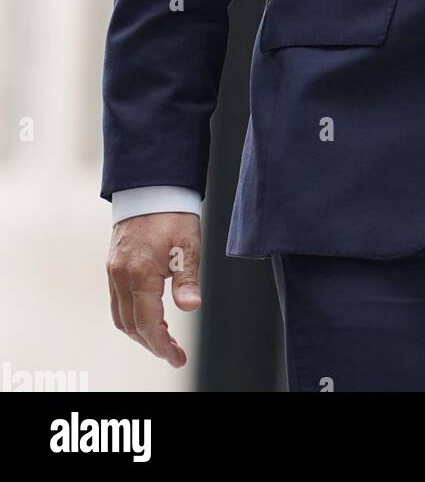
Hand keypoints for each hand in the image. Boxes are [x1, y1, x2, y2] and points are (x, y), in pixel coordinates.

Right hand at [106, 212, 201, 366]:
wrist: (151, 185)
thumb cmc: (173, 213)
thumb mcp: (188, 244)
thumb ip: (188, 278)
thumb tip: (191, 307)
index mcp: (139, 273)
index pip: (147, 323)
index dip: (162, 346)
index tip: (177, 358)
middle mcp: (120, 275)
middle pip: (131, 325)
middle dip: (152, 344)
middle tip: (173, 354)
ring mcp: (113, 271)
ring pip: (121, 316)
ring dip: (140, 333)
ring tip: (163, 341)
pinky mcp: (113, 265)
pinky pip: (118, 301)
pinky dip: (132, 317)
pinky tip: (151, 318)